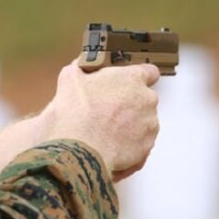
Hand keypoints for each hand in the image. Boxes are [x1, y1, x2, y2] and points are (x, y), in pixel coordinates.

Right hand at [41, 60, 160, 179]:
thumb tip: (80, 66)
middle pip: (143, 99)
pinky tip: (110, 145)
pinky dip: (129, 144)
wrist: (80, 152)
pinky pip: (140, 143)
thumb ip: (80, 68)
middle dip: (129, 103)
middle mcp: (147, 100)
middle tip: (106, 110)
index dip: (137, 77)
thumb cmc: (77, 116)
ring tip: (106, 131)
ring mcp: (149, 125)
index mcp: (132, 79)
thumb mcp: (69, 80)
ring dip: (130, 125)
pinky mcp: (147, 146)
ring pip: (143, 122)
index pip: (149, 72)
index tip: (128, 83)